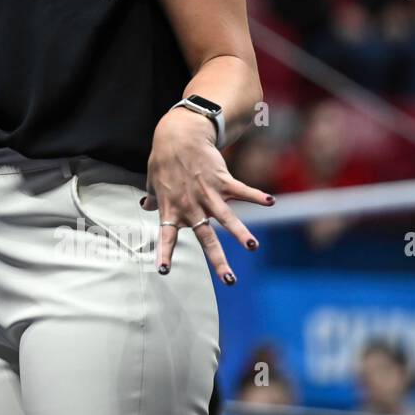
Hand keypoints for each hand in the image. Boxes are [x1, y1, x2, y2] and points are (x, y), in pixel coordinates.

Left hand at [139, 109, 274, 282]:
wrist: (179, 135)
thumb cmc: (164, 159)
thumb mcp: (154, 180)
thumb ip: (153, 197)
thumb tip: (145, 206)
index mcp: (172, 208)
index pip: (167, 235)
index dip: (164, 253)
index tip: (163, 271)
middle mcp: (191, 205)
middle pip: (206, 237)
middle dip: (218, 259)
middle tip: (229, 279)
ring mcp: (207, 193)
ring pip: (226, 218)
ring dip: (240, 232)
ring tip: (253, 246)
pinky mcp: (222, 180)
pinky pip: (241, 190)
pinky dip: (255, 195)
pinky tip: (270, 202)